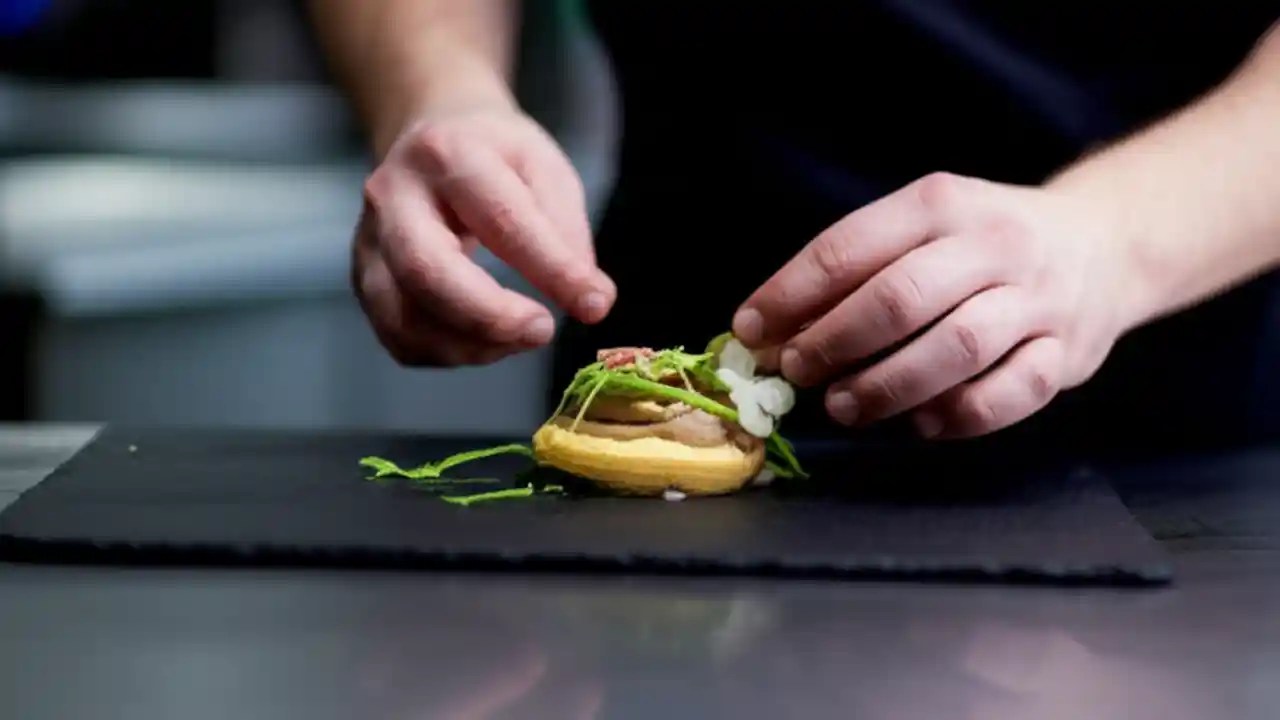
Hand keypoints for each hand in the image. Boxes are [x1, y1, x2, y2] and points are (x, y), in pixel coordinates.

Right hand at [354, 106, 615, 365]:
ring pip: (404, 316)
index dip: (550, 269)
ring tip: (519, 337)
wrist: (430, 135)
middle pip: (425, 270)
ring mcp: (368, 242)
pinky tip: (486, 340)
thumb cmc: (496, 157)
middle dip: (490, 316)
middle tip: (543, 331)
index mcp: (448, 154)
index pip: (499, 219)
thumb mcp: (545, 169)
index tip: (595, 304)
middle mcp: (393, 196)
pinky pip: (399, 336)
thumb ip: (567, 232)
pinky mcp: (363, 281)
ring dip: (472, 344)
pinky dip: (449, 352)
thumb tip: (588, 299)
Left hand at [733, 172, 1134, 438]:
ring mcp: (1037, 300)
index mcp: (942, 203)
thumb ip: (854, 272)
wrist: (1103, 244)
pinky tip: (921, 424)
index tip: (750, 330)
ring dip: (887, 385)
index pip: (850, 247)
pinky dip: (958, 414)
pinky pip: (1012, 393)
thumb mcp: (922, 228)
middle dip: (835, 341)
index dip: (790, 294)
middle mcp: (994, 244)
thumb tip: (768, 332)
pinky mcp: (1068, 354)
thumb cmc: (981, 244)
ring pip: (956, 347)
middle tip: (796, 372)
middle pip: (901, 298)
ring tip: (843, 407)